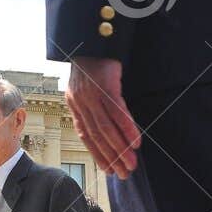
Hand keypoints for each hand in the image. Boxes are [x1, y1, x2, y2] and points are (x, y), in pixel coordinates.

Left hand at [64, 58, 141, 179]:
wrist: (91, 37)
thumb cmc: (93, 62)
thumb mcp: (86, 86)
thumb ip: (91, 106)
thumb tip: (103, 127)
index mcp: (74, 104)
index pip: (85, 135)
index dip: (97, 154)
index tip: (109, 170)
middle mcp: (80, 102)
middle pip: (97, 136)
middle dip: (111, 157)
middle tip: (124, 174)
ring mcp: (91, 94)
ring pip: (106, 128)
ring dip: (121, 148)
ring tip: (132, 164)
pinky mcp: (105, 85)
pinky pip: (117, 112)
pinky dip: (127, 128)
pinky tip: (136, 142)